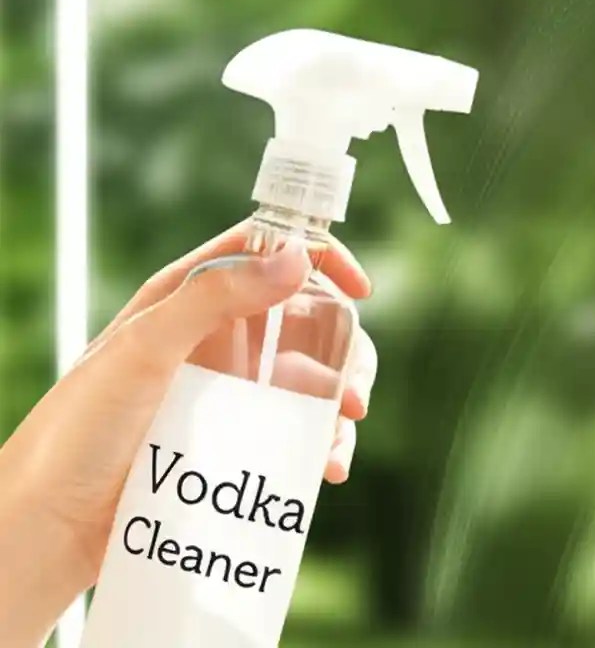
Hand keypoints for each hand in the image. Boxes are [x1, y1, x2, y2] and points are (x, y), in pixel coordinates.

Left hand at [0, 223, 376, 643]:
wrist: (53, 522)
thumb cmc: (80, 429)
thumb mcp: (145, 348)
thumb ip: (215, 297)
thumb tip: (296, 259)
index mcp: (188, 300)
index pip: (265, 254)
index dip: (318, 258)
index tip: (358, 287)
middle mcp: (216, 340)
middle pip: (308, 323)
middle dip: (347, 352)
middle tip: (355, 394)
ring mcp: (229, 393)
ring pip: (312, 382)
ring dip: (340, 406)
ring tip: (336, 443)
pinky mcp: (235, 441)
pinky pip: (297, 433)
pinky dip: (322, 446)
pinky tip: (324, 468)